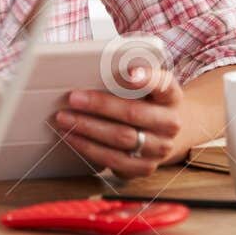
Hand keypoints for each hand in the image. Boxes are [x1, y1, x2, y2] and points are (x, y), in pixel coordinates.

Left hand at [50, 63, 183, 178]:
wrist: (162, 132)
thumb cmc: (144, 102)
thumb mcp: (144, 86)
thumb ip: (125, 77)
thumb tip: (90, 67)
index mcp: (171, 97)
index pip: (164, 85)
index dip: (147, 78)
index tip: (130, 72)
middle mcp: (170, 124)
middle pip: (133, 113)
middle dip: (100, 105)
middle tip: (73, 98)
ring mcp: (160, 148)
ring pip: (121, 139)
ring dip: (88, 129)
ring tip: (64, 119)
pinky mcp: (145, 167)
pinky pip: (115, 161)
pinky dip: (89, 149)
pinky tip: (73, 138)